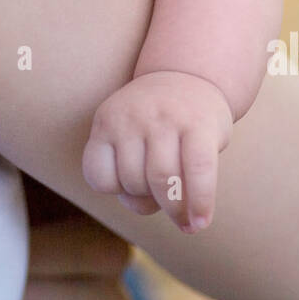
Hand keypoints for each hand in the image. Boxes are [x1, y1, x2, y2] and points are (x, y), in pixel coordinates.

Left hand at [82, 70, 233, 230]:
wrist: (191, 76)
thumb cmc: (156, 125)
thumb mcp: (128, 139)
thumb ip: (129, 176)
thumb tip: (146, 207)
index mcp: (107, 121)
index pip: (98, 176)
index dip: (116, 192)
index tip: (131, 188)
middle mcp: (132, 116)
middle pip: (133, 181)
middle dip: (148, 200)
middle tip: (163, 200)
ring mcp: (165, 118)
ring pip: (161, 180)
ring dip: (174, 211)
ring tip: (184, 222)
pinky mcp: (199, 124)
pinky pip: (197, 172)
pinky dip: (199, 203)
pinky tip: (200, 222)